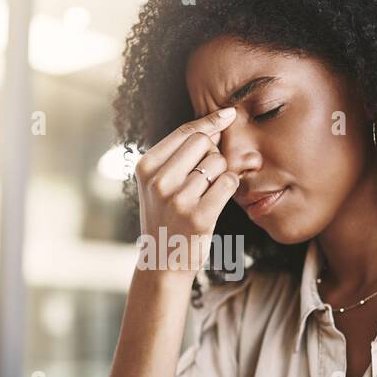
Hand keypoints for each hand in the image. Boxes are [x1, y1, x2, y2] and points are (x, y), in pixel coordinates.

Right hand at [133, 107, 238, 273]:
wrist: (163, 262)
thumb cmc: (166, 217)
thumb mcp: (158, 183)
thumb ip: (179, 153)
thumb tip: (218, 120)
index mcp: (146, 167)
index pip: (185, 131)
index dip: (210, 121)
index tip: (228, 114)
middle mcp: (158, 181)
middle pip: (204, 142)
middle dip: (214, 152)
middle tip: (207, 175)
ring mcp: (178, 200)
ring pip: (218, 163)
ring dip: (222, 173)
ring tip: (207, 193)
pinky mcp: (198, 217)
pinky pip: (228, 183)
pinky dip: (230, 187)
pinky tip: (219, 198)